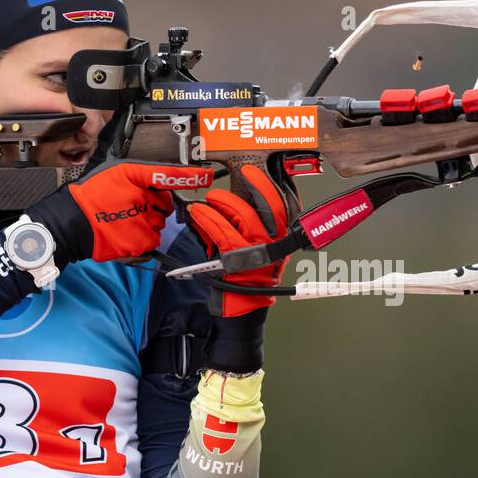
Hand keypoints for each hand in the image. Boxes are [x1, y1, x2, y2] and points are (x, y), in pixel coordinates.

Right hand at [29, 161, 210, 266]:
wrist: (69, 222)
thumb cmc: (90, 196)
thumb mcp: (114, 172)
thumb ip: (141, 175)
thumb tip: (164, 180)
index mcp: (133, 174)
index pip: (169, 174)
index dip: (190, 176)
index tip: (207, 175)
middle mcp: (140, 196)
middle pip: (165, 203)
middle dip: (153, 204)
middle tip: (130, 205)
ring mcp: (140, 220)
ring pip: (159, 223)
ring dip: (147, 222)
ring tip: (122, 219)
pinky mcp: (139, 241)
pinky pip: (152, 240)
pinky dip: (142, 238)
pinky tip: (124, 232)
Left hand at [184, 163, 300, 317]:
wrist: (242, 305)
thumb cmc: (246, 276)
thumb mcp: (254, 248)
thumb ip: (248, 226)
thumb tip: (231, 200)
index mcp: (280, 238)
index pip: (280, 205)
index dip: (266, 186)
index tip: (252, 171)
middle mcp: (273, 243)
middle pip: (265, 206)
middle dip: (245, 188)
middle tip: (224, 187)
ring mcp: (257, 250)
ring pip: (242, 214)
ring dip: (221, 201)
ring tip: (208, 201)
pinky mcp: (238, 258)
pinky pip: (222, 230)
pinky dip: (207, 218)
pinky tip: (197, 213)